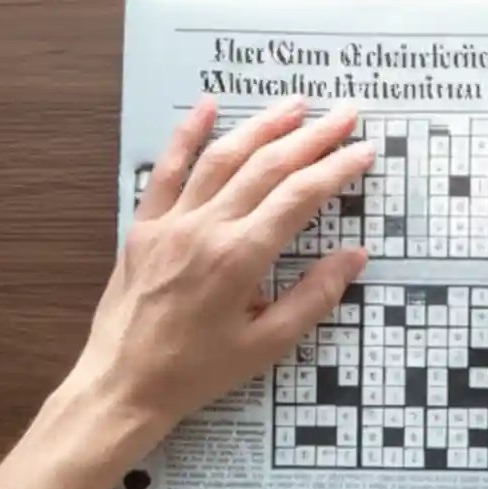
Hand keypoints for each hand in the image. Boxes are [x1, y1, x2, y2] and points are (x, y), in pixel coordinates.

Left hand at [67, 95, 372, 439]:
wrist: (124, 384)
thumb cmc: (198, 371)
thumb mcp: (267, 345)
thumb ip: (315, 297)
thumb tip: (355, 257)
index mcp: (240, 258)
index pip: (299, 196)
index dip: (336, 168)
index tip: (363, 150)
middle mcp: (207, 228)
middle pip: (268, 166)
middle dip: (312, 136)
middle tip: (344, 113)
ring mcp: (172, 222)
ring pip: (223, 158)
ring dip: (262, 125)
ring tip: (295, 104)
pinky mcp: (145, 225)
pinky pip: (168, 169)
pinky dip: (188, 134)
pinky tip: (208, 107)